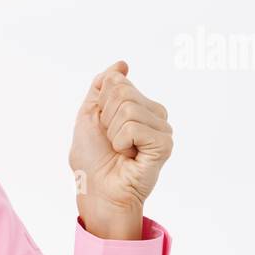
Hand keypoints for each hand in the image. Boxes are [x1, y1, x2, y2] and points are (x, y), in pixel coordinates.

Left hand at [69, 61, 173, 238]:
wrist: (97, 190)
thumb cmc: (92, 158)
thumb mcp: (89, 115)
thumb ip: (102, 86)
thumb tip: (121, 65)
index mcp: (138, 106)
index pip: (117, 82)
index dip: (100, 106)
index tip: (103, 128)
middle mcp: (154, 115)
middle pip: (123, 92)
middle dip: (106, 118)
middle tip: (111, 141)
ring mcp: (162, 129)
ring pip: (129, 109)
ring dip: (113, 133)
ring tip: (120, 150)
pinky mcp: (164, 144)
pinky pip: (135, 127)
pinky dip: (122, 142)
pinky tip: (129, 156)